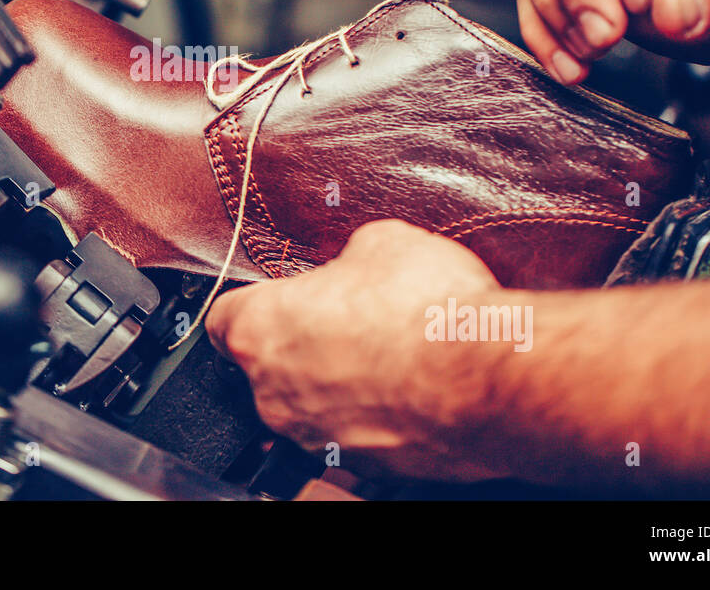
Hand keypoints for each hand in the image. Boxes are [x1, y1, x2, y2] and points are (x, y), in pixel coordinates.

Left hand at [205, 220, 508, 482]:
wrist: (488, 380)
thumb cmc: (427, 312)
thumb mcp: (381, 242)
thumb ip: (347, 257)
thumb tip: (357, 262)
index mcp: (260, 331)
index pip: (221, 318)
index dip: (253, 302)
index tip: (275, 295)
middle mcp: (275, 394)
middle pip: (267, 364)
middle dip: (303, 340)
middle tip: (351, 315)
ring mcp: (318, 438)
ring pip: (311, 404)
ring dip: (339, 381)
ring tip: (391, 352)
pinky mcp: (365, 468)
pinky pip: (355, 435)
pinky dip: (375, 416)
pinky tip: (411, 388)